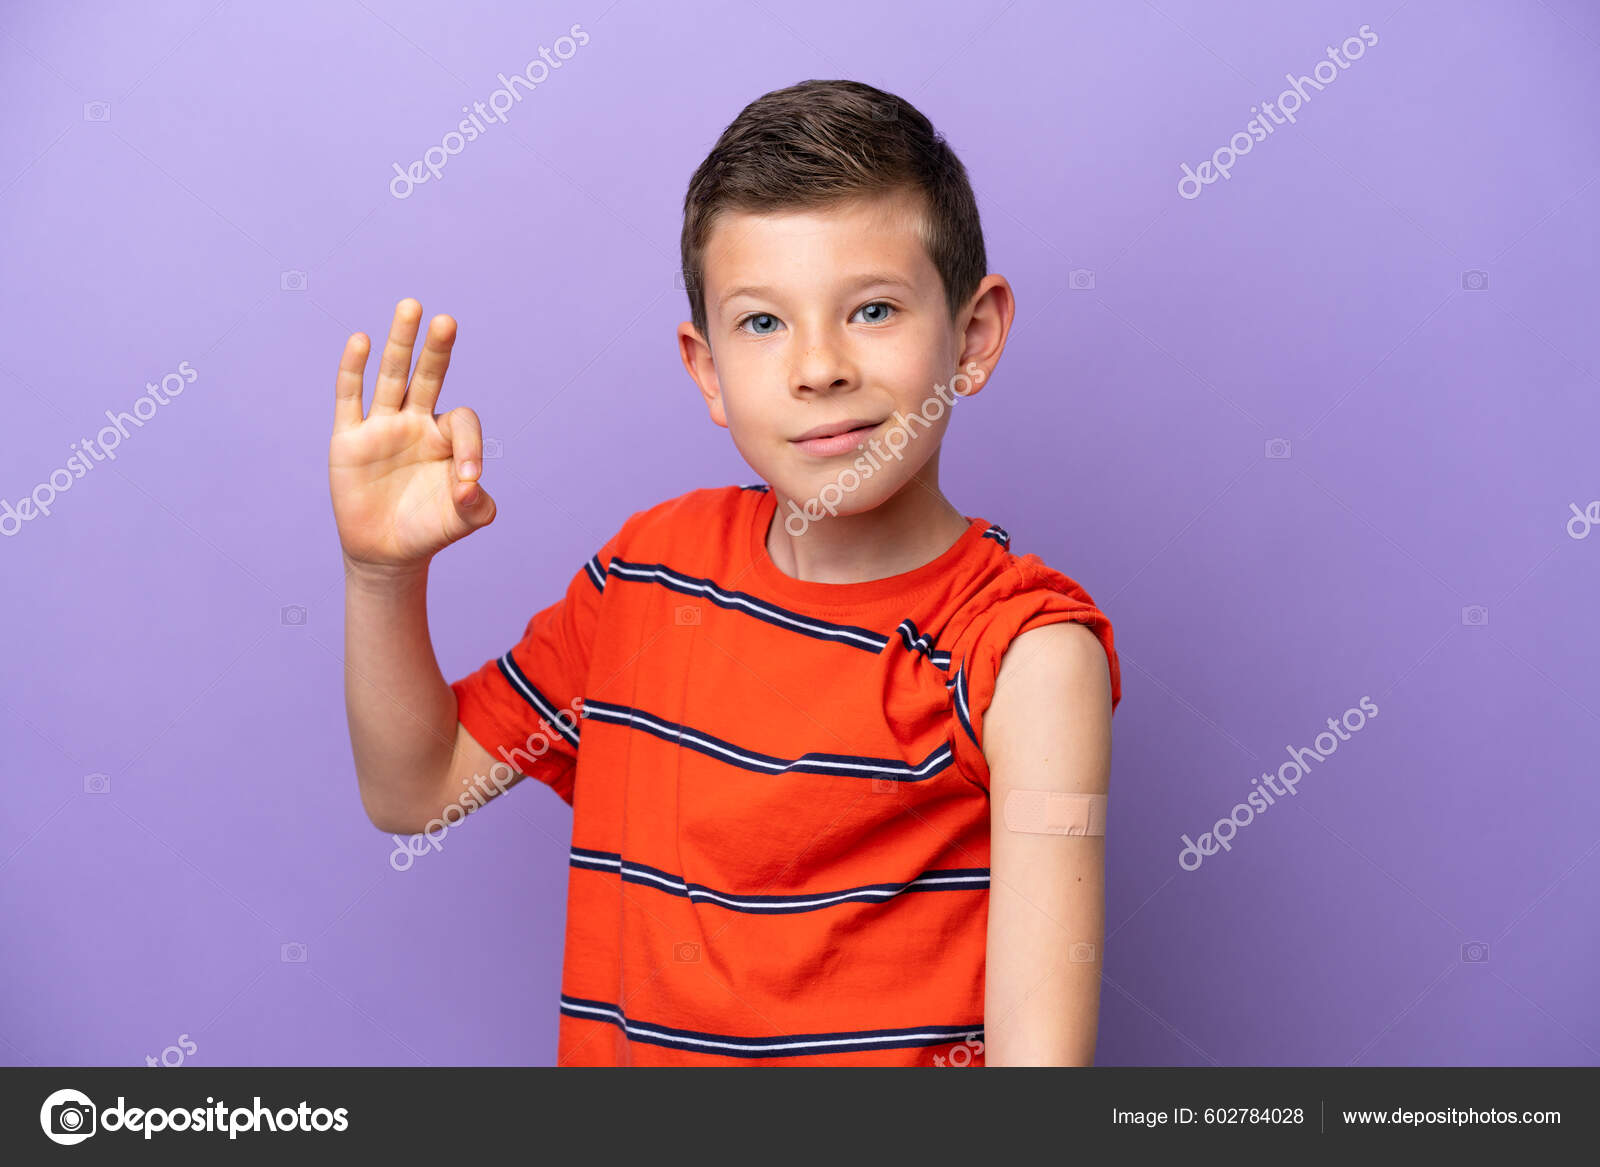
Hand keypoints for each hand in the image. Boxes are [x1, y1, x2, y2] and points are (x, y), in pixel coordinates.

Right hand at [328, 299, 496, 572]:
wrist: (387, 552)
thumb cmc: (429, 530)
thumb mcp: (463, 520)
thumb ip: (477, 505)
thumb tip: (471, 486)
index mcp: (446, 437)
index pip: (462, 422)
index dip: (470, 446)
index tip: (468, 481)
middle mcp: (415, 423)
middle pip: (428, 376)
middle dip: (437, 350)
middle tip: (447, 321)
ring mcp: (382, 427)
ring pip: (391, 376)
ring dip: (401, 343)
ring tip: (411, 307)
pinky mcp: (349, 439)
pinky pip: (350, 398)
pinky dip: (353, 369)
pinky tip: (360, 340)